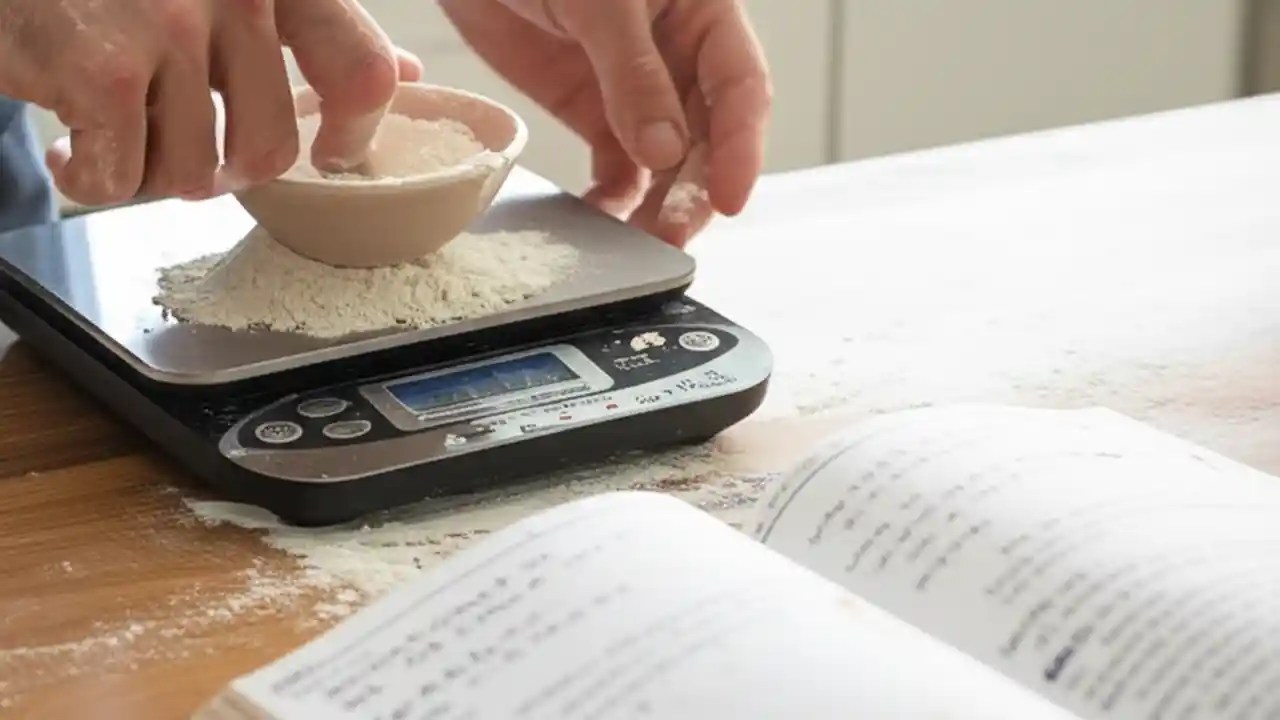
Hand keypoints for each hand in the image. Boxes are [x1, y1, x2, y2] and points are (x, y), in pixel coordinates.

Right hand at [0, 0, 421, 205]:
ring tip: (116, 131)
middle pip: (271, 146)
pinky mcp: (104, 72)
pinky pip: (124, 182)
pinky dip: (90, 179)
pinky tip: (70, 146)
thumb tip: (403, 72)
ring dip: (150, 172)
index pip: (361, 73)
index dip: (353, 133)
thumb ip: (317, 25)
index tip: (334, 153)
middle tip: (183, 143)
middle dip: (225, 166)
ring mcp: (169, 28)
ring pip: (195, 173)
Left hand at [440, 0, 771, 246]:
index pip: (741, 88)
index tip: (729, 199)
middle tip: (673, 236)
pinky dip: (610, 197)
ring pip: (662, 161)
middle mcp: (679, 55)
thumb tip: (666, 152)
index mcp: (705, 12)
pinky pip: (613, 164)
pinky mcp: (590, 107)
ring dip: (655, 204)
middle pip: (706, 137)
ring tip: (640, 246)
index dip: (741, 147)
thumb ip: (633, 73)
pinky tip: (601, 220)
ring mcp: (634, 86)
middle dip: (694, 190)